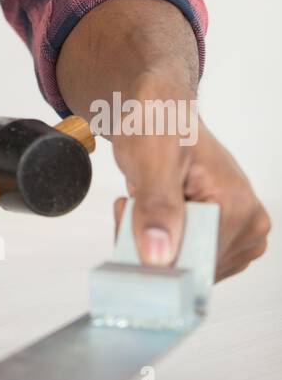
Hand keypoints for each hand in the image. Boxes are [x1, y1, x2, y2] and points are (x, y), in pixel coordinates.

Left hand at [110, 91, 270, 280]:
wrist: (160, 110)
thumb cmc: (160, 123)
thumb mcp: (151, 159)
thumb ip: (157, 208)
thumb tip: (160, 255)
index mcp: (239, 207)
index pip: (196, 265)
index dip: (154, 252)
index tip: (130, 217)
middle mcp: (249, 224)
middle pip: (192, 269)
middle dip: (151, 245)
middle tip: (133, 203)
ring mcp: (238, 233)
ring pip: (185, 267)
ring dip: (152, 242)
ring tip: (144, 200)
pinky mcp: (222, 237)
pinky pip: (185, 258)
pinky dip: (158, 241)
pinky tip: (151, 211)